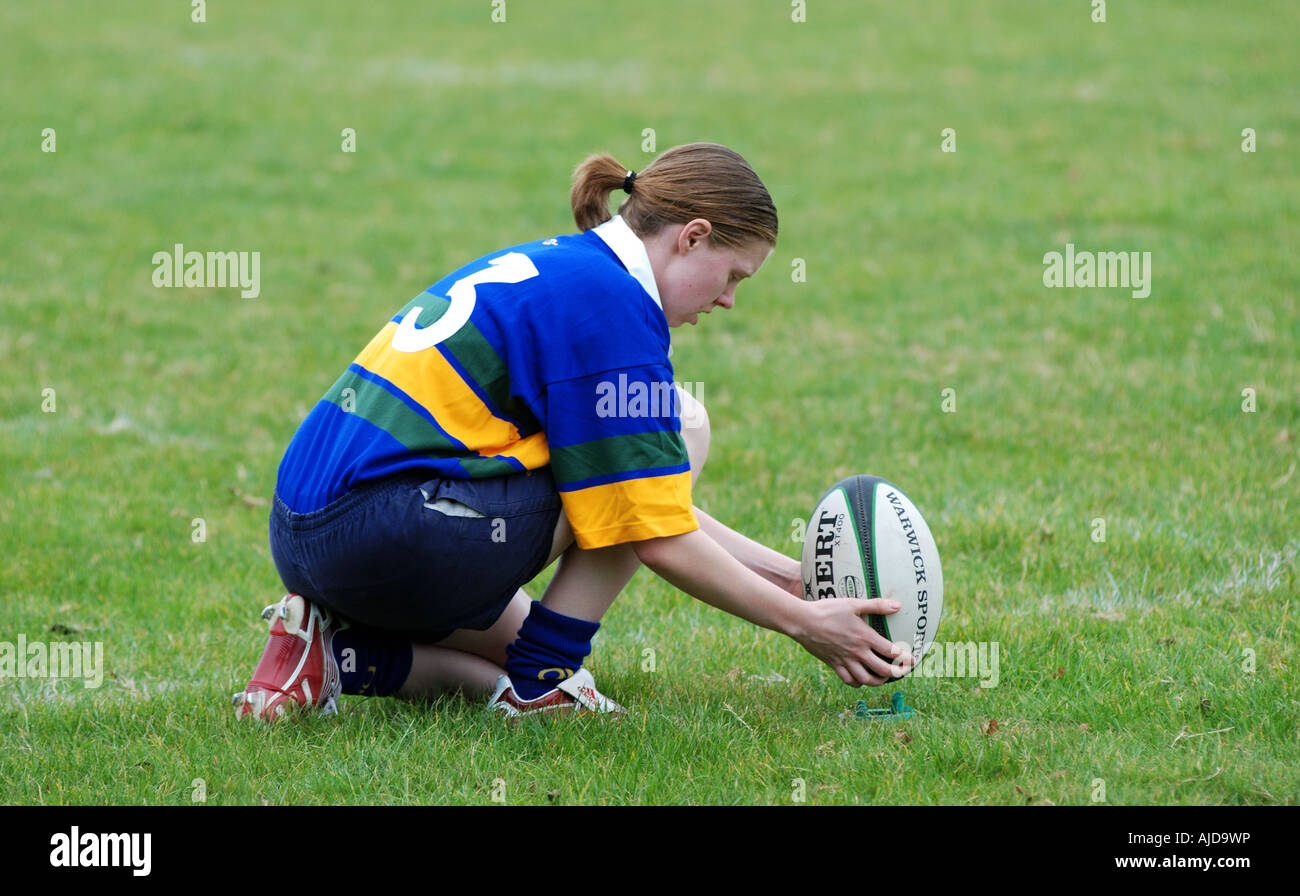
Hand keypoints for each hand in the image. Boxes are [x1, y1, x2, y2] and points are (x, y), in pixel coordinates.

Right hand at [790, 598, 914, 686]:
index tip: (913, 660)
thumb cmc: (828, 610)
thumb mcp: (853, 604)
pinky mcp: (834, 664)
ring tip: (884, 677)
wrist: (803, 621)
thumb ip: (876, 605)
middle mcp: (857, 652)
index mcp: (865, 637)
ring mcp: (845, 661)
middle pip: (883, 671)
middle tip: (903, 671)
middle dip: (897, 673)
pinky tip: (861, 678)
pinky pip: (849, 680)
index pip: (891, 652)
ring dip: (879, 681)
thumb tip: (898, 606)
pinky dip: (858, 682)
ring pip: (867, 680)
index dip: (905, 658)